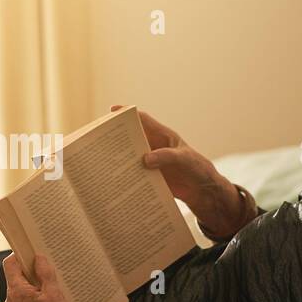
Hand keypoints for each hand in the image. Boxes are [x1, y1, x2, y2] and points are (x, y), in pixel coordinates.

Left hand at [2, 253, 88, 301]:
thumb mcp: (54, 294)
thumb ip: (45, 273)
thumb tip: (38, 258)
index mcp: (16, 293)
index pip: (10, 265)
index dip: (20, 254)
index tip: (33, 249)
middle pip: (16, 276)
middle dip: (30, 268)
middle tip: (47, 262)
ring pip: (22, 289)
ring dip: (35, 282)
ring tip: (54, 280)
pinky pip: (27, 301)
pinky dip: (37, 294)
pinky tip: (53, 295)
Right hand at [110, 105, 240, 237]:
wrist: (203, 191)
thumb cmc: (197, 169)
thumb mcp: (185, 160)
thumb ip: (166, 157)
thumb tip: (144, 160)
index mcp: (162, 136)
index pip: (143, 120)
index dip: (128, 114)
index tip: (112, 110)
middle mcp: (153, 147)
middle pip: (131, 138)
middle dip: (116, 138)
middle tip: (99, 139)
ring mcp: (151, 162)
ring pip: (131, 157)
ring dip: (119, 159)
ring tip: (101, 162)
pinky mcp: (150, 177)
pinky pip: (135, 174)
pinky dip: (126, 177)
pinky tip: (115, 182)